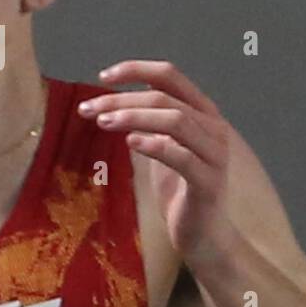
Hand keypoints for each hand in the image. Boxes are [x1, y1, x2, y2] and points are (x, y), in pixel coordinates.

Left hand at [79, 60, 240, 267]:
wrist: (204, 237)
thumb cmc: (181, 192)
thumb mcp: (164, 147)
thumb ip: (151, 121)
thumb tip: (116, 97)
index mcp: (204, 114)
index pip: (170, 76)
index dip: (136, 69)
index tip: (103, 77)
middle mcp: (214, 129)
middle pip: (165, 98)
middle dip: (122, 99)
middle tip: (90, 109)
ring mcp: (215, 156)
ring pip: (175, 121)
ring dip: (134, 118)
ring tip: (103, 123)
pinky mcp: (209, 183)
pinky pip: (181, 157)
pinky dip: (153, 145)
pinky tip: (130, 144)